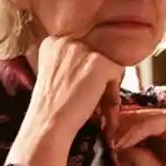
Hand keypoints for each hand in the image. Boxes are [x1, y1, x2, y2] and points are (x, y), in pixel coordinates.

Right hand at [6, 37, 121, 165]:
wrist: (48, 125)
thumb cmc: (50, 110)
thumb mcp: (55, 77)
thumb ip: (71, 66)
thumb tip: (95, 69)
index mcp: (53, 43)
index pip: (82, 50)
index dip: (86, 72)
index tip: (81, 91)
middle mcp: (66, 41)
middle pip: (97, 55)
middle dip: (99, 78)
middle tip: (92, 103)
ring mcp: (82, 50)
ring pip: (108, 63)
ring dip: (107, 86)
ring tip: (97, 108)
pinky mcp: (98, 62)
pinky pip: (118, 72)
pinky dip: (113, 93)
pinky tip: (99, 107)